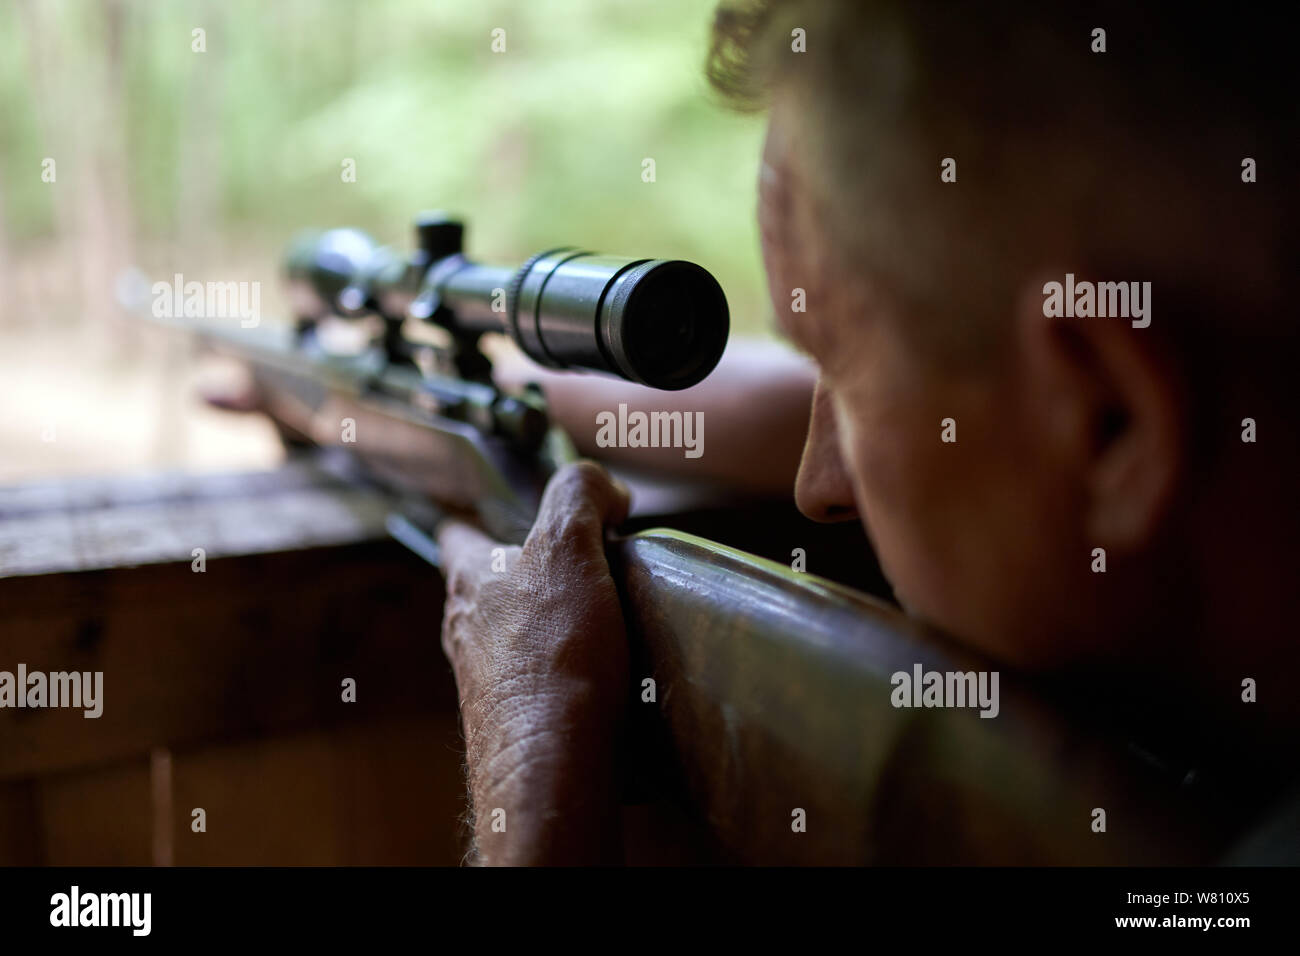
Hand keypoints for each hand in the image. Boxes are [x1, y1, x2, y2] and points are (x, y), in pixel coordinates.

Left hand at [436, 461, 631, 864]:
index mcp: (468, 581)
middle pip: (486, 587)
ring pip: (512, 638)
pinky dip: (566, 672)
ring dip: (551, 625)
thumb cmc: (551, 652)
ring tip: (603, 621)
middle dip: (528, 573)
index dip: (480, 515)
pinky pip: (538, 683)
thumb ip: (580, 496)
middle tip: (583, 565)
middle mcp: (466, 632)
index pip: (455, 534)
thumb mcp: (568, 546)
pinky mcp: (515, 723)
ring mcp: (486, 682)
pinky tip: (603, 675)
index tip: (513, 512)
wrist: (551, 763)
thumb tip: (604, 486)